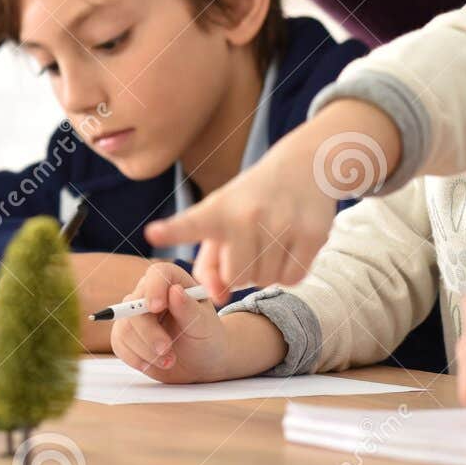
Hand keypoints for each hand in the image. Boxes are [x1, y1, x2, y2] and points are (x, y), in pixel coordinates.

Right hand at [109, 261, 238, 383]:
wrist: (201, 362)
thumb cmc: (207, 338)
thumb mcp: (205, 325)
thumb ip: (189, 309)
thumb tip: (174, 291)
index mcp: (175, 282)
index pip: (157, 273)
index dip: (154, 287)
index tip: (156, 307)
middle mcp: (152, 294)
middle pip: (134, 304)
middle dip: (149, 332)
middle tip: (166, 350)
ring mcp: (136, 314)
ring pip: (125, 327)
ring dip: (145, 349)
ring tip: (169, 361)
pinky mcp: (127, 334)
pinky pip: (119, 343)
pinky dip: (136, 358)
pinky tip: (153, 364)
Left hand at [143, 100, 399, 302]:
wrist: (304, 166)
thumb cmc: (252, 200)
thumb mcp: (222, 218)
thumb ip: (210, 262)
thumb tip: (218, 298)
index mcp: (219, 209)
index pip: (193, 223)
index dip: (173, 231)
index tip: (153, 233)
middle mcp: (249, 214)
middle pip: (238, 277)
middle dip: (241, 272)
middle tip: (248, 250)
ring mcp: (283, 223)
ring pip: (266, 280)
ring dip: (265, 272)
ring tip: (268, 245)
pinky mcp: (312, 233)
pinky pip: (293, 278)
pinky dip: (288, 272)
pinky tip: (288, 249)